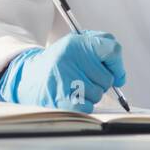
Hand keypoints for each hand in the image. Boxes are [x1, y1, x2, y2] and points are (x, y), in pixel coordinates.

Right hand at [0, 31, 126, 112]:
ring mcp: (65, 80)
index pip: (112, 49)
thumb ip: (103, 47)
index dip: (117, 64)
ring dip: (91, 94)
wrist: (29, 76)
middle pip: (107, 78)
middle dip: (100, 81)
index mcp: (76, 43)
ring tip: (75, 86)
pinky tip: (72, 97)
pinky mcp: (61, 100)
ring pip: (98, 94)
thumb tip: (120, 76)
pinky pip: (88, 107)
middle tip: (84, 77)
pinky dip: (84, 105)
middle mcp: (70, 60)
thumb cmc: (60, 61)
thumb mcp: (76, 43)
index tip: (116, 72)